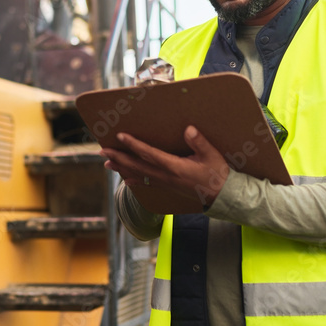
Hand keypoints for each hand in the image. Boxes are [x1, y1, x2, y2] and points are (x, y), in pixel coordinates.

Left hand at [100, 126, 229, 207]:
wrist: (222, 196)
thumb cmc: (217, 174)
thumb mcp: (212, 156)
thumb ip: (199, 142)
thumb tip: (189, 129)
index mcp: (174, 167)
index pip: (149, 154)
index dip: (134, 145)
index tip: (120, 136)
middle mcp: (166, 176)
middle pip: (137, 166)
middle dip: (119, 158)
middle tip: (103, 151)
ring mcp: (165, 183)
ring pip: (139, 175)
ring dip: (122, 168)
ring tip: (107, 163)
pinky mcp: (168, 186)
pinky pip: (146, 182)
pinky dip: (133, 179)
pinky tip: (125, 178)